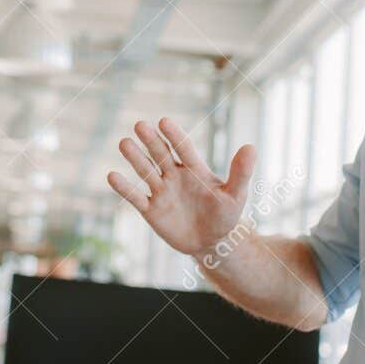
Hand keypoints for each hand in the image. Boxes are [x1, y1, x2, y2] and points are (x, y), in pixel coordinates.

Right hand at [106, 118, 255, 256]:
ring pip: (145, 171)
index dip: (174, 136)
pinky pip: (136, 197)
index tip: (164, 121)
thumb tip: (251, 146)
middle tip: (140, 124)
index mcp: (195, 169)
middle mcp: (175, 175)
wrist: (212, 242)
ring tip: (124, 143)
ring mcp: (161, 191)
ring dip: (135, 158)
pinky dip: (125, 188)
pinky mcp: (151, 210)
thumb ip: (241, 172)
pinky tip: (112, 176)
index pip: (183, 148)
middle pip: (160, 154)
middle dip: (150, 141)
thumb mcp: (236, 195)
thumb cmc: (226, 215)